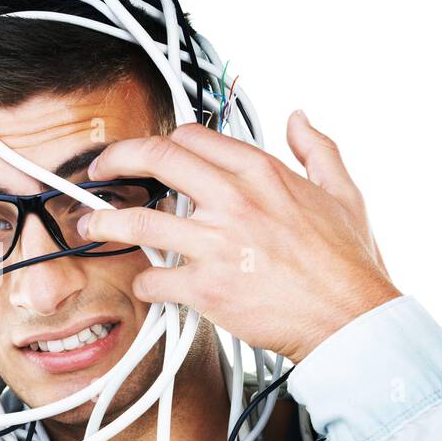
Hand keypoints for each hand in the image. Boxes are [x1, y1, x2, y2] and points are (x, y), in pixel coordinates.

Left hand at [78, 110, 400, 362]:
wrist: (351, 321)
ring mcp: (216, 244)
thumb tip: (299, 119)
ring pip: (137, 221)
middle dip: (114, 161)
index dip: (161, 143)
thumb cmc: (347, 264)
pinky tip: (146, 286)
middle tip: (98, 171)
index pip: (191, 137)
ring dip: (104, 223)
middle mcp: (234, 200)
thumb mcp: (344, 193)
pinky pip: (153, 280)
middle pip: (155, 160)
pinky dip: (143, 285)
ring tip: (90, 226)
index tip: (147, 155)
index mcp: (262, 173)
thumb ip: (318, 149)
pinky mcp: (206, 288)